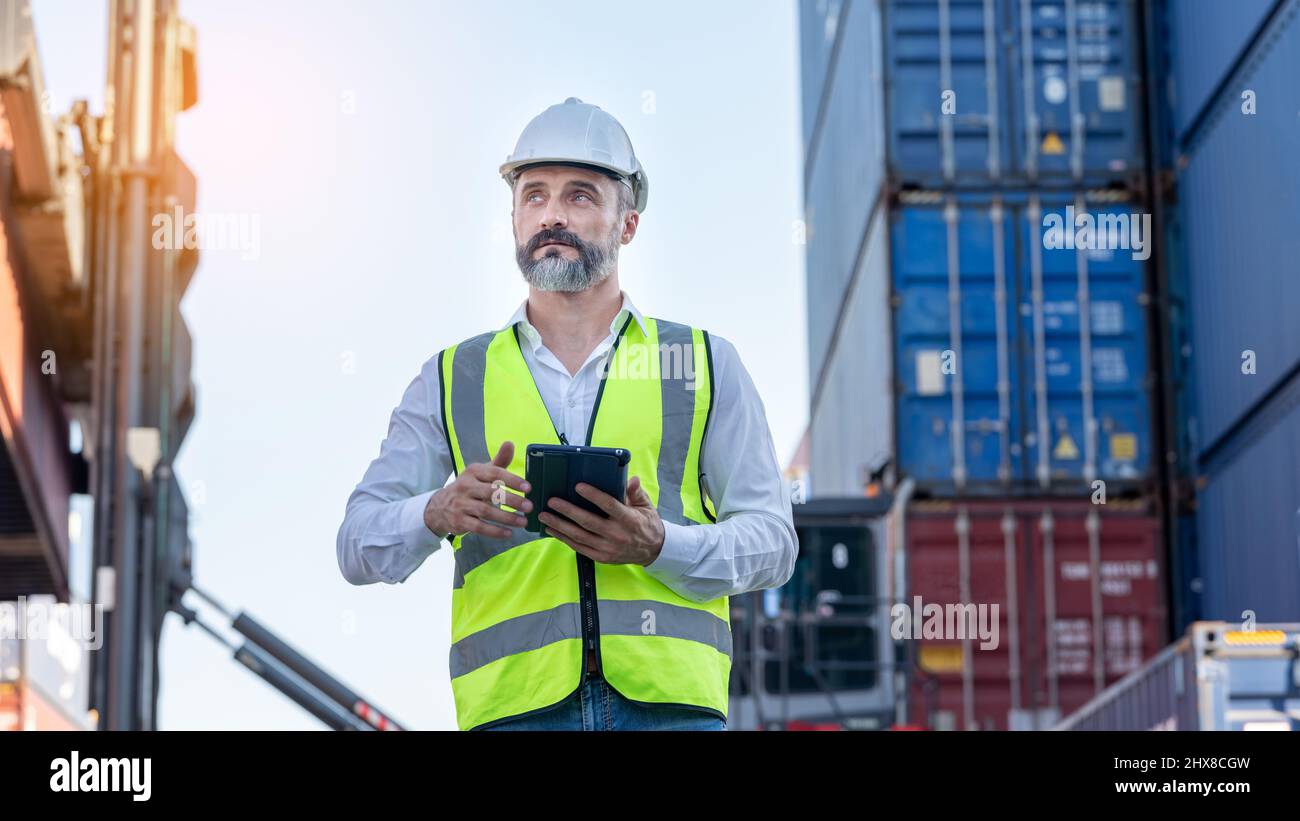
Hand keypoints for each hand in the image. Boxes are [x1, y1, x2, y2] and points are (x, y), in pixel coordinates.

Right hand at [424, 441, 531, 539]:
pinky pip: (479, 527)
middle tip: (529, 507)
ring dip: (507, 518)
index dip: (512, 480)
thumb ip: (498, 461)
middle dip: (512, 500)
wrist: (440, 506)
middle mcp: (466, 486)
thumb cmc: (469, 487)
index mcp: (473, 471)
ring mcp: (461, 504)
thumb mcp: (482, 473)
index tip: (528, 487)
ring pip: (486, 511)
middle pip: (491, 493)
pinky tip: (509, 533)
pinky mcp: (459, 521)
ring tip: (523, 522)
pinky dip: (495, 531)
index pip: (494, 473)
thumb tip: (510, 443)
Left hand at [539, 475, 664, 565]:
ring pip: (579, 536)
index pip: (609, 505)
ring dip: (560, 526)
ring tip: (544, 516)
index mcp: (629, 519)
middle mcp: (617, 535)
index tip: (578, 486)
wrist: (653, 551)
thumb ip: (636, 492)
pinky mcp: (601, 557)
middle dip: (567, 511)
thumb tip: (632, 479)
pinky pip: (579, 548)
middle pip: (588, 522)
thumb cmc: (647, 523)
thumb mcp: (646, 505)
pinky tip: (552, 531)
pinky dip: (564, 539)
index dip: (593, 496)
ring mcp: (608, 548)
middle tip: (552, 501)